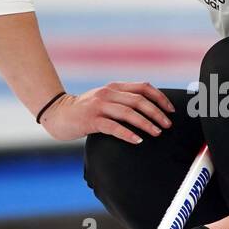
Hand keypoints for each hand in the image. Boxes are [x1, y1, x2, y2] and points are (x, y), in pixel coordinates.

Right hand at [40, 81, 174, 142]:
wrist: (58, 114)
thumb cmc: (85, 110)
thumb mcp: (105, 99)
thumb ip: (122, 100)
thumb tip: (149, 109)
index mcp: (114, 87)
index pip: (143, 87)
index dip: (160, 98)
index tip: (171, 110)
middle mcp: (108, 93)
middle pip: (139, 100)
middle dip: (157, 113)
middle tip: (167, 125)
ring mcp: (99, 106)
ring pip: (128, 113)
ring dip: (146, 123)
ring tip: (157, 133)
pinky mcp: (91, 120)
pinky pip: (113, 127)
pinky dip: (127, 134)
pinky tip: (138, 141)